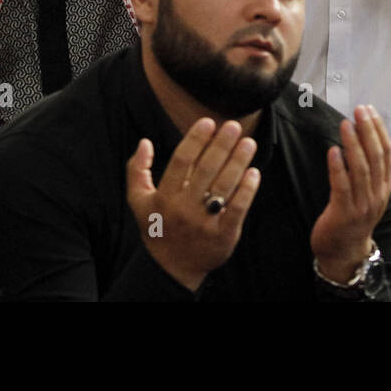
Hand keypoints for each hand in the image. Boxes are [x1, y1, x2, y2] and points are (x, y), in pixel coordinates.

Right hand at [124, 119, 260, 291]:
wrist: (171, 268)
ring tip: (248, 142)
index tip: (208, 122)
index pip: (181, 161)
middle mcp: (184, 209)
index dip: (195, 139)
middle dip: (221, 145)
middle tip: (233, 125)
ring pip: (224, 187)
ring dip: (238, 162)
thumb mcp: (138, 201)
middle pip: (205, 170)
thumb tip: (144, 142)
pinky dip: (247, 191)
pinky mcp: (223, 235)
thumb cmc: (158, 227)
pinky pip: (237, 210)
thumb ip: (137, 170)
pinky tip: (254, 173)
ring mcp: (204, 223)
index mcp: (164, 197)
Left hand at [311, 105, 390, 283]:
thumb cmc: (352, 217)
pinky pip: (342, 186)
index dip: (378, 129)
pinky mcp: (343, 213)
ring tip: (345, 124)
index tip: (369, 110)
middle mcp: (377, 194)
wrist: (344, 252)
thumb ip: (368, 169)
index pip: (387, 153)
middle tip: (359, 110)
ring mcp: (362, 205)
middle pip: (376, 157)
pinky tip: (333, 151)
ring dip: (353, 144)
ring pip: (361, 169)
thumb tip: (363, 136)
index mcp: (384, 187)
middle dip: (368, 131)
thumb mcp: (368, 193)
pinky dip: (338, 167)